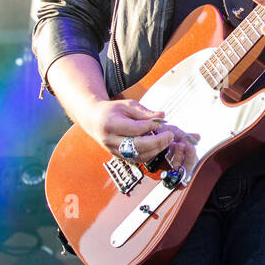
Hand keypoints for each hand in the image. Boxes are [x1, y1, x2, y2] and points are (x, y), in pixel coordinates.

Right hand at [78, 99, 200, 170]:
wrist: (94, 120)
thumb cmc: (112, 111)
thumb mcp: (127, 105)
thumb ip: (145, 112)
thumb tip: (162, 116)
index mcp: (111, 124)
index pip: (135, 129)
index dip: (151, 126)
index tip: (161, 123)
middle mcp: (110, 140)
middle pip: (138, 146)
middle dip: (157, 142)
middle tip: (170, 136)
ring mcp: (113, 151)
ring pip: (138, 155)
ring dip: (156, 150)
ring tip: (166, 141)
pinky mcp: (118, 157)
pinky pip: (137, 159)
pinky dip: (149, 154)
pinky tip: (157, 146)